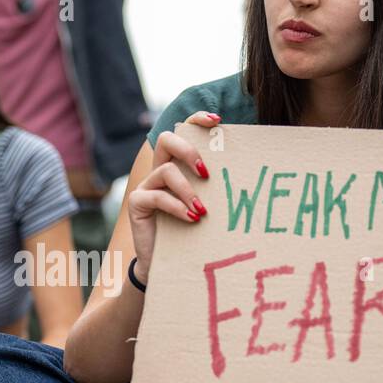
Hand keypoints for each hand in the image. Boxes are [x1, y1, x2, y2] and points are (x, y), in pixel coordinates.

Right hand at [127, 111, 218, 283]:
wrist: (168, 262)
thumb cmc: (192, 232)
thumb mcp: (207, 204)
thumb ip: (214, 187)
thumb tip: (244, 172)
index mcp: (177, 165)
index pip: (182, 131)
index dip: (196, 120)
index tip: (218, 122)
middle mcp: (159, 170)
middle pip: (166, 139)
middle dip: (189, 150)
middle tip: (206, 173)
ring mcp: (147, 185)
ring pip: (167, 170)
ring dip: (188, 190)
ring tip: (202, 211)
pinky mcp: (137, 203)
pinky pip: (158, 196)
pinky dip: (177, 207)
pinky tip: (192, 219)